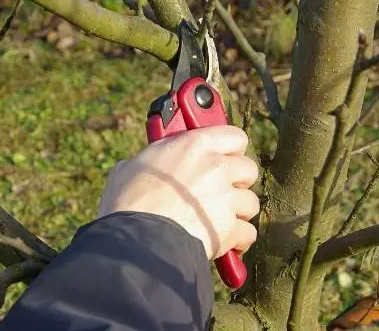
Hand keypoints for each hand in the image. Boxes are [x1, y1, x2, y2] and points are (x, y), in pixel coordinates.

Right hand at [98, 125, 258, 259]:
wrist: (136, 238)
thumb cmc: (128, 201)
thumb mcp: (132, 166)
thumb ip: (152, 160)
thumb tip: (143, 166)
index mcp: (195, 145)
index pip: (235, 136)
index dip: (231, 149)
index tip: (225, 157)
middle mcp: (216, 167)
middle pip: (249, 169)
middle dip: (238, 182)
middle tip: (221, 190)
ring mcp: (225, 198)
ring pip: (250, 203)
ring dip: (238, 212)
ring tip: (219, 219)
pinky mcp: (229, 229)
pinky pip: (248, 233)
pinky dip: (238, 240)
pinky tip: (223, 241)